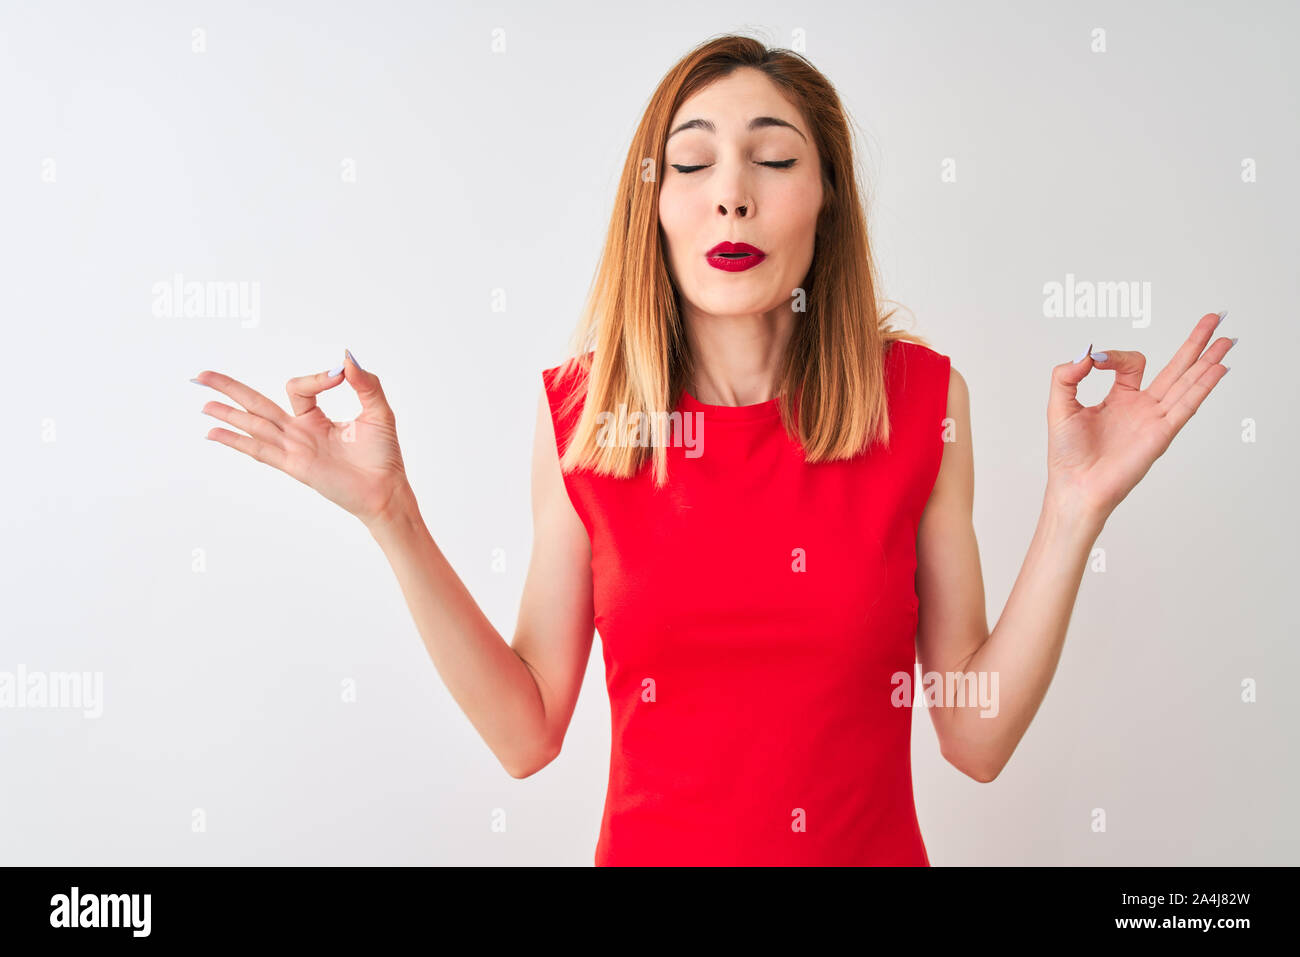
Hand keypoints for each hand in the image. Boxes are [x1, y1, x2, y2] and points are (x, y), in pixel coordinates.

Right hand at [193, 350, 410, 526]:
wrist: (386, 490)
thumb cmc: (383, 455)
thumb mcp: (378, 411)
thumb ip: (365, 383)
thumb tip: (345, 358)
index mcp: (316, 418)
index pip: (298, 388)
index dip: (316, 377)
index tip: (340, 376)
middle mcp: (299, 432)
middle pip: (256, 404)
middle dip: (229, 388)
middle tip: (201, 375)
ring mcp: (294, 448)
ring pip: (253, 424)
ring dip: (226, 413)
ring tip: (201, 402)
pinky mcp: (295, 465)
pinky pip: (260, 450)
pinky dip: (236, 441)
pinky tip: (212, 434)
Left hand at [1046, 312, 1234, 518]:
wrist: (1076, 485)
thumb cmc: (1067, 454)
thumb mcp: (1059, 406)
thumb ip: (1066, 376)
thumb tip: (1086, 354)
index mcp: (1118, 398)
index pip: (1132, 363)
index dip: (1114, 356)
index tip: (1094, 362)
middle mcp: (1141, 407)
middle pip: (1176, 368)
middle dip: (1195, 343)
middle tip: (1213, 318)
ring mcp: (1154, 419)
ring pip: (1187, 382)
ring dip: (1208, 360)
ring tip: (1227, 339)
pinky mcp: (1162, 433)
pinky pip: (1186, 405)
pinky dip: (1203, 386)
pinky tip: (1218, 368)